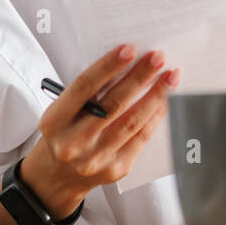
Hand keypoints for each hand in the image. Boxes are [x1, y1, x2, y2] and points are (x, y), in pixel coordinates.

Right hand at [23, 44, 179, 216]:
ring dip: (155, 96)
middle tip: (158, 58)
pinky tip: (166, 101)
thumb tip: (127, 64)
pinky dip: (155, 117)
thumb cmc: (63, 133)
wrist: (58, 176)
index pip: (84, 86)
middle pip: (114, 104)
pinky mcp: (115, 169)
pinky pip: (141, 138)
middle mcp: (74, 142)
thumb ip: (88, 92)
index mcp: (55, 121)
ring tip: (170, 76)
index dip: (108, 66)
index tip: (130, 49)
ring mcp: (96, 158)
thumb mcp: (62, 110)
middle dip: (139, 78)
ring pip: (132, 121)